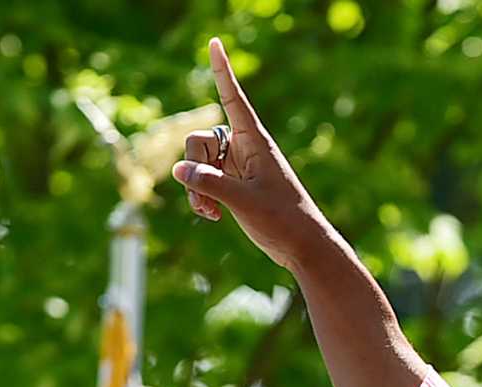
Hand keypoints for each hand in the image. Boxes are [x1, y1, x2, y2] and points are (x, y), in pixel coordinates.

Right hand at [171, 38, 326, 271]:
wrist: (303, 248)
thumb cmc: (283, 221)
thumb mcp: (243, 202)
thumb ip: (209, 184)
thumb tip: (178, 170)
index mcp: (254, 141)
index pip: (232, 98)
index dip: (222, 71)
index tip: (215, 43)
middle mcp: (244, 148)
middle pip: (199, 140)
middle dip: (193, 166)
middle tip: (207, 198)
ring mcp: (237, 166)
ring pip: (197, 162)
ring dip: (195, 187)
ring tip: (210, 212)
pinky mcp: (233, 184)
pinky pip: (203, 179)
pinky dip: (201, 197)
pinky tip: (211, 217)